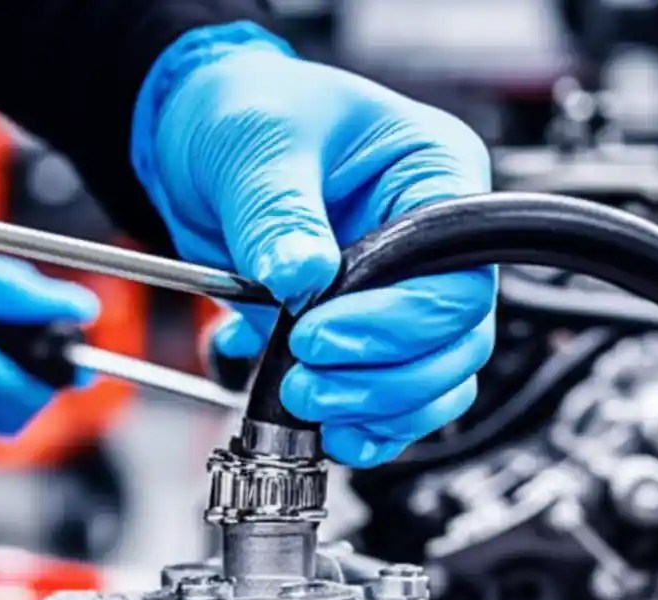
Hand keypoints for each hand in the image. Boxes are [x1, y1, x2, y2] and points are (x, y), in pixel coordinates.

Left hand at [132, 22, 494, 467]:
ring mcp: (404, 290)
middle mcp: (433, 240)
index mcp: (434, 173)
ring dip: (378, 409)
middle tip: (307, 383)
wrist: (198, 141)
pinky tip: (330, 430)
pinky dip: (370, 424)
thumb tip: (300, 277)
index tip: (317, 335)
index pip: (458, 273)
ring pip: (438, 377)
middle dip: (384, 378)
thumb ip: (279, 212)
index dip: (397, 323)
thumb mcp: (257, 145)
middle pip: (459, 337)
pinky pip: (399, 396)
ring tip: (308, 404)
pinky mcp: (368, 331)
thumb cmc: (246, 111)